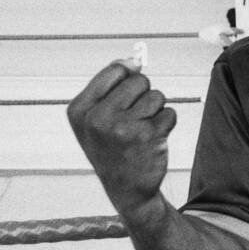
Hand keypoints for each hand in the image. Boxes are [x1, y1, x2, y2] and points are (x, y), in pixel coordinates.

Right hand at [67, 59, 176, 215]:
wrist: (126, 189)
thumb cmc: (111, 148)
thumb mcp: (94, 118)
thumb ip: (109, 85)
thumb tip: (134, 60)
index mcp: (79, 110)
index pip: (115, 70)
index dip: (127, 78)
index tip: (124, 97)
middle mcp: (98, 118)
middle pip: (139, 80)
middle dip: (142, 96)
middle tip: (133, 119)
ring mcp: (124, 127)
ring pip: (157, 96)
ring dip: (155, 111)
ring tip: (142, 130)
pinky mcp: (149, 136)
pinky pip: (169, 113)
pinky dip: (166, 124)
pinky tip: (152, 140)